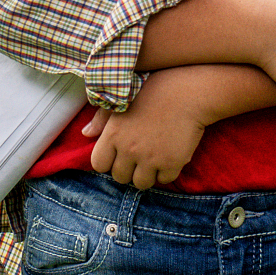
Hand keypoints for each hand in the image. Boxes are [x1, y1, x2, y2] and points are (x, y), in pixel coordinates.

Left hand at [85, 69, 212, 187]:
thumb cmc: (154, 91)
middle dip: (128, 170)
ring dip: (146, 175)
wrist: (189, 93)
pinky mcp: (172, 163)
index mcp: (113, 134)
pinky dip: (167, 172)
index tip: (118, 155)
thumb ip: (101, 118)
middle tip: (139, 157)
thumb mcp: (123, 100)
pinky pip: (164, 180)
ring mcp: (150, 159)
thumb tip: (86, 133)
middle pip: (120, 177)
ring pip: (141, 183)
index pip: (99, 164)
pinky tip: (170, 156)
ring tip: (153, 160)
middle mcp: (129, 149)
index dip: (108, 162)